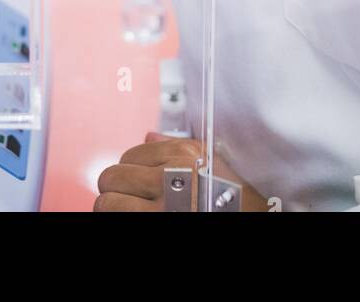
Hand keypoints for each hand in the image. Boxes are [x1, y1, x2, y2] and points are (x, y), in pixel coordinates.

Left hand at [93, 132, 270, 211]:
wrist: (252, 215)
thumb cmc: (234, 198)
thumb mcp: (211, 164)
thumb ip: (177, 147)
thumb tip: (148, 137)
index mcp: (183, 156)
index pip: (130, 155)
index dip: (130, 171)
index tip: (135, 181)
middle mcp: (170, 177)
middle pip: (113, 176)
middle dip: (116, 187)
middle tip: (125, 197)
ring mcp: (161, 205)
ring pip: (107, 201)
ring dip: (112, 207)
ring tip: (124, 210)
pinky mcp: (153, 223)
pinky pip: (116, 217)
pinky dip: (117, 217)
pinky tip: (130, 216)